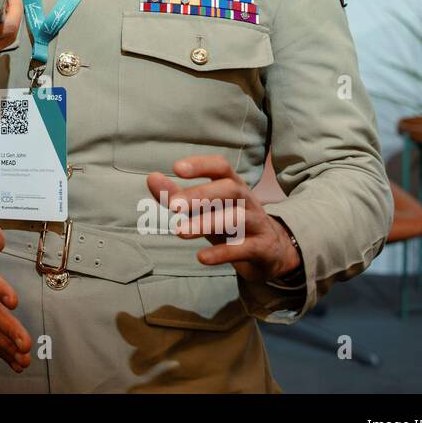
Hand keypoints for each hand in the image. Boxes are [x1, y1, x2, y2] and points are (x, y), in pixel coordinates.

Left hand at [145, 156, 301, 283]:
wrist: (270, 251)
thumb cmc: (229, 223)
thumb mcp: (204, 209)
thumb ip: (177, 195)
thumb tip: (151, 178)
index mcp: (233, 184)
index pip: (221, 166)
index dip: (200, 165)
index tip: (176, 168)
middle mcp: (247, 200)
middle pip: (230, 189)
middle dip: (201, 195)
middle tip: (174, 206)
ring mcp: (257, 223)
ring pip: (237, 218)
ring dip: (207, 223)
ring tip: (180, 232)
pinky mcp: (262, 248)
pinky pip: (244, 248)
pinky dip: (222, 253)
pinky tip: (201, 257)